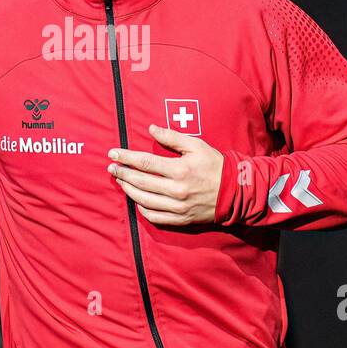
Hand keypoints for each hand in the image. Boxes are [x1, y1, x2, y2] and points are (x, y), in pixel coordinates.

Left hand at [107, 123, 223, 225]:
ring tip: (120, 181)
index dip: (126, 157)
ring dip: (128, 190)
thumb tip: (151, 128)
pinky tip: (136, 200)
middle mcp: (176, 190)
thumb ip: (172, 137)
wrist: (235, 192)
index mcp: (180, 169)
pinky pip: (154, 217)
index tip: (113, 153)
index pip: (145, 162)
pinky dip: (141, 209)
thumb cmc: (214, 165)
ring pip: (144, 200)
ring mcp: (177, 207)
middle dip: (122, 174)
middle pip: (141, 182)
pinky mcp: (180, 219)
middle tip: (111, 168)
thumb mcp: (196, 145)